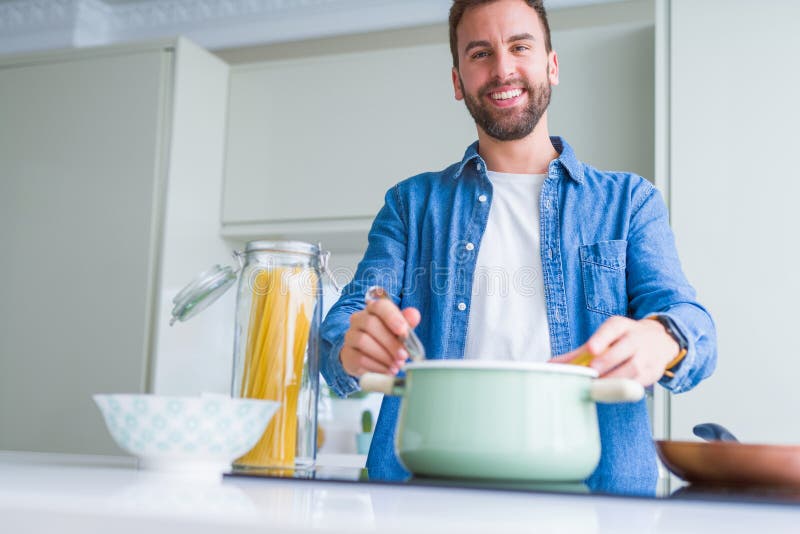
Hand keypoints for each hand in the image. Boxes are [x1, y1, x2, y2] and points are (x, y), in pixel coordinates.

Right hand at [340, 298, 420, 376]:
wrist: (366, 357)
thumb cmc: (386, 339)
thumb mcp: (399, 331)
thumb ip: (407, 322)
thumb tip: (414, 314)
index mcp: (373, 309)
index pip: (380, 306)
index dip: (392, 317)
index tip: (404, 331)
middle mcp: (359, 319)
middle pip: (370, 324)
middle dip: (390, 342)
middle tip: (403, 356)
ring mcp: (350, 336)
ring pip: (363, 341)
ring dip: (383, 355)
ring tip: (396, 365)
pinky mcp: (347, 353)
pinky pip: (360, 358)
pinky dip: (377, 366)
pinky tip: (387, 370)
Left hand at [550, 316, 679, 386]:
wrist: (660, 340)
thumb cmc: (626, 338)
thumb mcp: (605, 336)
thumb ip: (579, 352)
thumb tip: (552, 365)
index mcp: (621, 326)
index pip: (612, 328)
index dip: (601, 338)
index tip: (591, 348)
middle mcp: (636, 338)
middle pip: (623, 350)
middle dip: (606, 362)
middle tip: (592, 372)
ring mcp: (647, 355)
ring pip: (633, 368)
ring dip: (614, 378)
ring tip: (597, 386)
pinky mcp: (653, 372)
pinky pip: (639, 382)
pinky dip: (624, 388)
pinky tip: (611, 391)